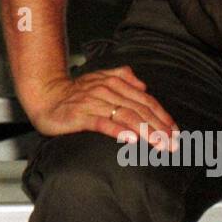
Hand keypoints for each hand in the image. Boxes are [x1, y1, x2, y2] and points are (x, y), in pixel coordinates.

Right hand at [29, 66, 179, 149]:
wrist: (45, 96)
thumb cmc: (74, 92)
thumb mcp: (100, 78)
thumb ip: (123, 77)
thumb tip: (143, 85)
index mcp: (115, 82)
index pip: (146, 100)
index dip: (163, 117)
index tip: (176, 133)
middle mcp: (107, 90)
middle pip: (140, 110)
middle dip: (160, 128)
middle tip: (174, 144)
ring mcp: (93, 103)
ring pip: (126, 117)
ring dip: (146, 132)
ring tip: (160, 145)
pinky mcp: (80, 116)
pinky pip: (103, 123)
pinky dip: (119, 131)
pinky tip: (131, 140)